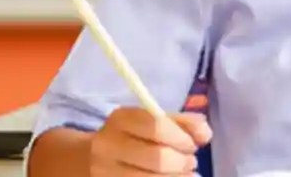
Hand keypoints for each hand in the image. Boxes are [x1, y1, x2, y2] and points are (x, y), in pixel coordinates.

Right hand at [89, 108, 211, 174]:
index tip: (192, 145)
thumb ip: (181, 123)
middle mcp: (108, 146)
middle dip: (183, 163)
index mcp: (120, 119)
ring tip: (185, 176)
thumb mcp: (150, 121)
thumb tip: (206, 134)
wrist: (85, 160)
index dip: (182, 138)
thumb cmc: (128, 137)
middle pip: (158, 158)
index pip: (156, 126)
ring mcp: (104, 173)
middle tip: (190, 163)